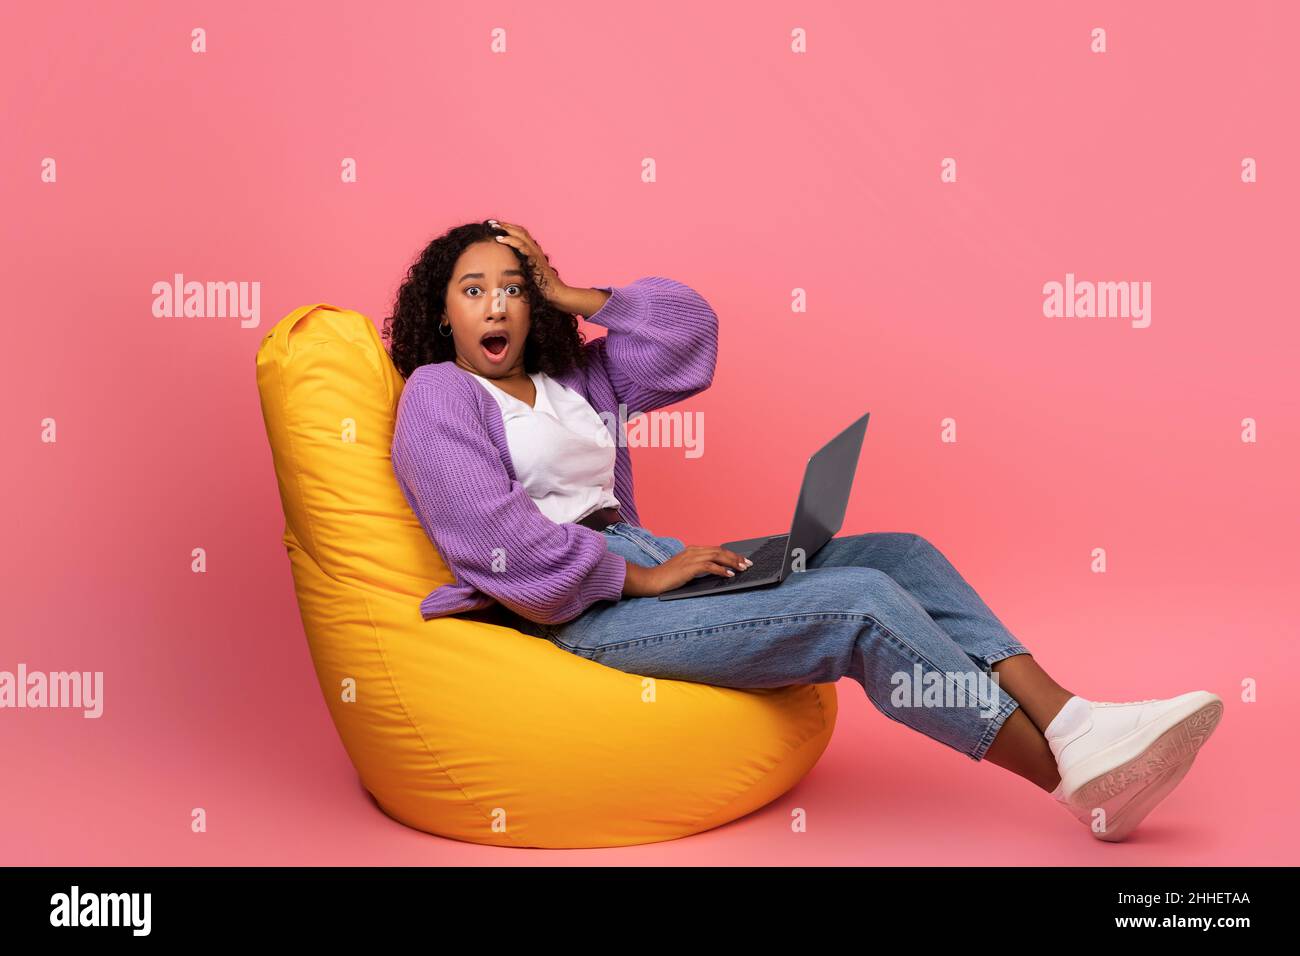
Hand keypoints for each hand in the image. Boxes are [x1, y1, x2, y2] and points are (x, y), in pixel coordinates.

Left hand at [489, 220, 566, 303]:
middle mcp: (535, 249)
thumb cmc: (543, 287)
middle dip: (506, 225)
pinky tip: (500, 239)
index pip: (521, 234)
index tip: (497, 226)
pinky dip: (510, 240)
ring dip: (506, 229)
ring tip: (494, 227)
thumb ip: (522, 268)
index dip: (509, 228)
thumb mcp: (530, 274)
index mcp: (534, 251)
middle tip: (492, 223)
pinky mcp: (535, 259)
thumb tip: (509, 269)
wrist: (555, 293)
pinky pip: (522, 246)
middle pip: (520, 231)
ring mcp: (536, 253)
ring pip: (521, 235)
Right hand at [622, 546, 753, 597]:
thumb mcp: (685, 570)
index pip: (716, 549)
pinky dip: (721, 569)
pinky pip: (709, 566)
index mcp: (692, 550)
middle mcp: (693, 550)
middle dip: (735, 556)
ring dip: (732, 562)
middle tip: (748, 563)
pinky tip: (729, 574)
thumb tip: (717, 572)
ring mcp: (690, 557)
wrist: (651, 580)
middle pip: (719, 550)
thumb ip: (698, 568)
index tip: (742, 560)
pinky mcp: (689, 567)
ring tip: (743, 568)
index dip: (731, 554)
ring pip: (717, 556)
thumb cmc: (667, 578)